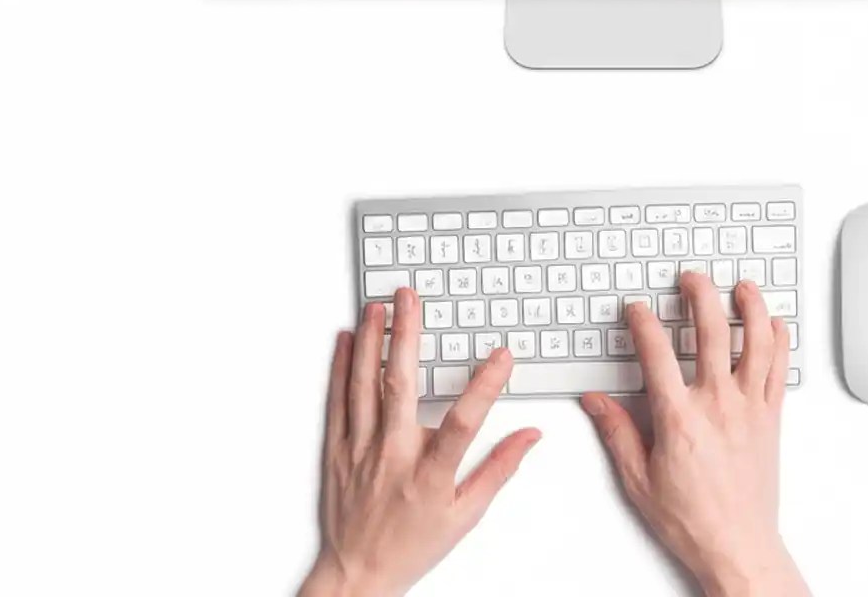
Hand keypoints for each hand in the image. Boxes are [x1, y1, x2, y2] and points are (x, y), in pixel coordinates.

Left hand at [301, 288, 540, 596]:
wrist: (357, 574)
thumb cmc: (412, 546)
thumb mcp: (465, 515)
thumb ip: (498, 470)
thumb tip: (529, 437)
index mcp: (429, 476)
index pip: (463, 423)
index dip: (485, 386)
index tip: (502, 356)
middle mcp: (392, 458)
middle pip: (400, 388)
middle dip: (407, 336)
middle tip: (411, 298)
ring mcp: (360, 451)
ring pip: (363, 387)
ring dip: (371, 342)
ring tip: (378, 307)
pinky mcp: (338, 451)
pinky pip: (338, 402)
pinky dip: (341, 367)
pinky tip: (348, 340)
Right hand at [581, 273, 809, 596]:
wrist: (736, 545)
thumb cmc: (691, 518)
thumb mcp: (638, 478)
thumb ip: (617, 432)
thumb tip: (595, 402)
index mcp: (679, 418)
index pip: (656, 354)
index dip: (643, 323)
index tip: (636, 309)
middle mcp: (717, 405)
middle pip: (711, 332)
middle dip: (700, 295)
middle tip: (691, 278)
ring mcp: (749, 409)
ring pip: (755, 342)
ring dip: (749, 307)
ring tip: (742, 286)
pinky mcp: (771, 418)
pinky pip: (780, 369)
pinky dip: (779, 340)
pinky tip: (775, 324)